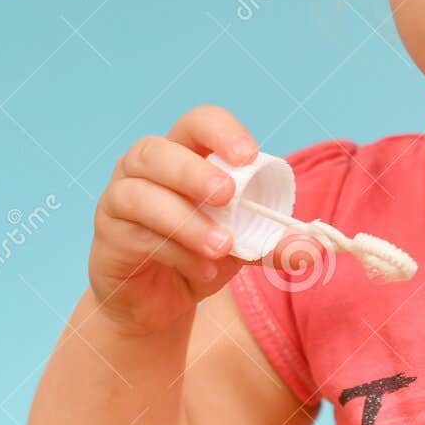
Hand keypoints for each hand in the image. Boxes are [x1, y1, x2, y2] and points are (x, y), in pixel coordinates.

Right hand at [89, 105, 310, 337]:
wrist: (159, 302)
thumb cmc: (201, 254)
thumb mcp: (245, 247)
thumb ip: (276, 245)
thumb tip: (315, 251)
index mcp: (183, 153)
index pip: (197, 122)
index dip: (221, 132)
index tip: (249, 156)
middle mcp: (144, 168)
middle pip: (156, 151)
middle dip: (193, 172)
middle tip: (226, 196)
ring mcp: (119, 199)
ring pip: (140, 195)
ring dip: (185, 221)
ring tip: (222, 247)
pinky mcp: (109, 236)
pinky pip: (137, 236)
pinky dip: (175, 253)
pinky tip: (202, 270)